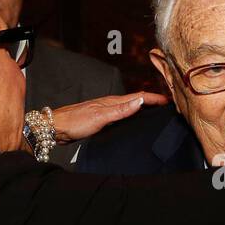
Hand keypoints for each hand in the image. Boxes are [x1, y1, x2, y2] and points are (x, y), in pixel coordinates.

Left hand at [48, 92, 168, 143]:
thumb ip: (121, 110)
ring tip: (155, 110)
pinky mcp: (101, 119)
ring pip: (129, 106)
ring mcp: (105, 111)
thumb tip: (141, 101)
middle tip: (167, 103)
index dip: (155, 98)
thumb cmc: (75, 122)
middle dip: (152, 100)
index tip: (169, 100)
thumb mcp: (101, 116)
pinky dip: (131, 114)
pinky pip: (121, 114)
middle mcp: (110, 104)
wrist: (55, 128)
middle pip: (136, 100)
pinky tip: (132, 120)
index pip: (139, 96)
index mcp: (112, 101)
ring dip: (142, 107)